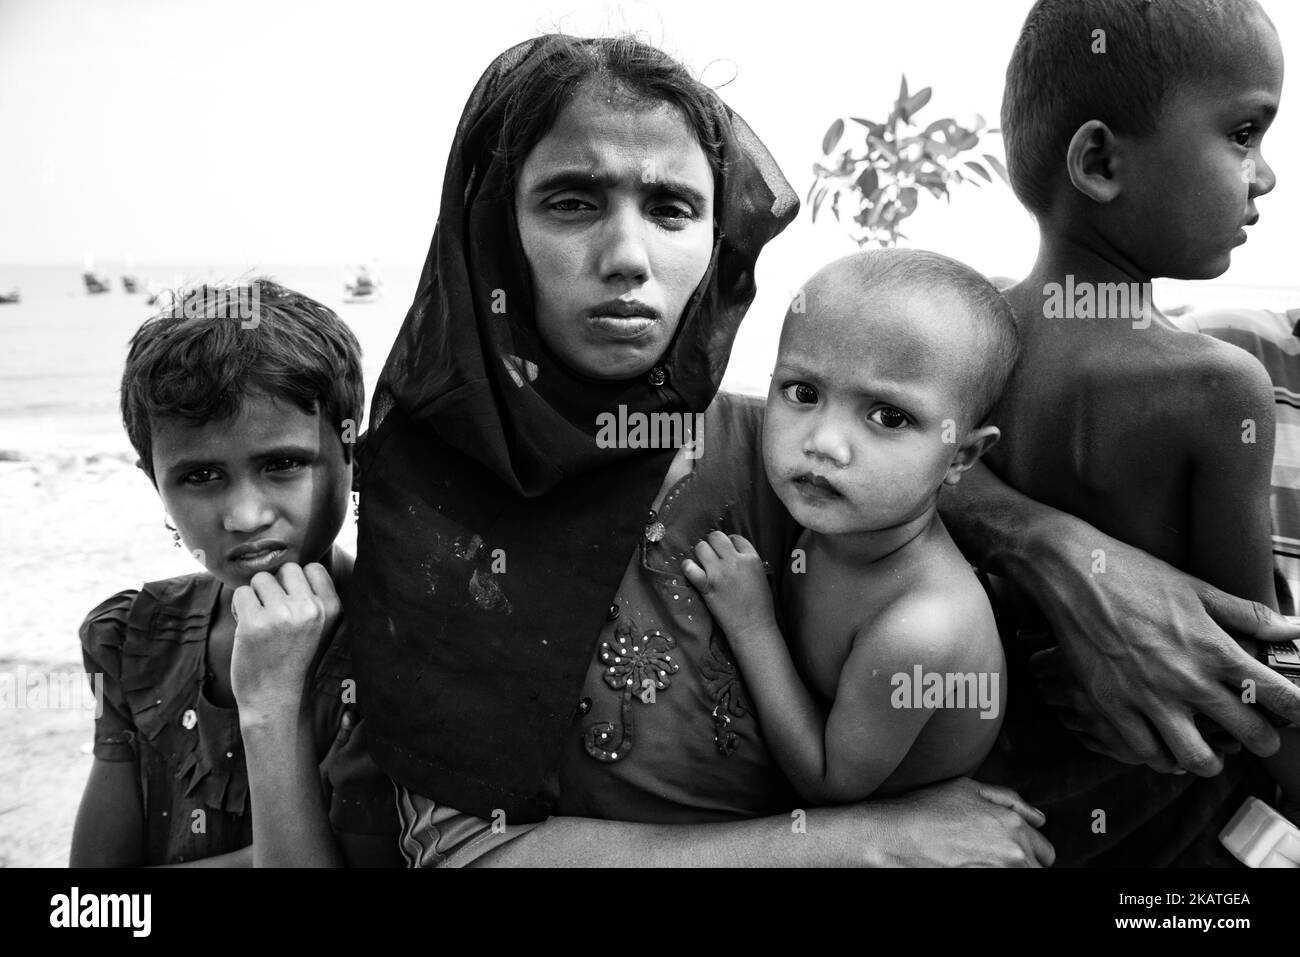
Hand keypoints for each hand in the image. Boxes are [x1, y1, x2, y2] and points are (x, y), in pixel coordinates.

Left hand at [230, 563, 340, 725]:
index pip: (312, 568)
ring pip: (261, 579)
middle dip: (275, 587)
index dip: (297, 582)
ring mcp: (283, 615)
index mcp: (332, 609)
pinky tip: (246, 628)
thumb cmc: (295, 661)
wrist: (277, 701)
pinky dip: (239, 608)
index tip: (293, 604)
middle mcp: (311, 609)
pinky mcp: (255, 624)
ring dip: (255, 596)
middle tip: (273, 613)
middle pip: (287, 569)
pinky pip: (240, 594)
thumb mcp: (320, 628)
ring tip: (260, 621)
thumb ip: (314, 598)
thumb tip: (291, 564)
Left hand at [682, 531, 775, 640]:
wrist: (752, 627)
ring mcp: (719, 572)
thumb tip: (734, 554)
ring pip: (701, 547)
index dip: (729, 543)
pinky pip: (690, 567)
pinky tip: (691, 570)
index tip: (727, 551)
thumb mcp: (761, 576)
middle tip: (712, 554)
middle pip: (716, 537)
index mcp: (752, 558)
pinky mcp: (706, 585)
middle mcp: (735, 561)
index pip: (735, 538)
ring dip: (701, 553)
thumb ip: (748, 562)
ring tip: (703, 562)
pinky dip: (688, 567)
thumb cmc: (760, 606)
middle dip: (713, 543)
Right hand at [819, 777, 1053, 866]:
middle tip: (996, 854)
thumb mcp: (967, 787)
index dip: (1032, 849)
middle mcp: (1012, 852)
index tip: (1012, 848)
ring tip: (981, 858)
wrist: (897, 836)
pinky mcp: (981, 880)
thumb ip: (1009, 799)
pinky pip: (1000, 879)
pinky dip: (992, 871)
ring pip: (1021, 875)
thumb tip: (1039, 818)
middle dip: (1025, 863)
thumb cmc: (927, 808)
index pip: (1045, 851)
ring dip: (1009, 868)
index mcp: (1013, 825)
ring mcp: (997, 871)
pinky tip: (971, 863)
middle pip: (1038, 869)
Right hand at [1027, 532, 1299, 775]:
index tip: (1296, 712)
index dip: (1296, 709)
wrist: (1072, 574)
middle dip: (1263, 742)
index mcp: (1212, 648)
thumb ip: (1245, 614)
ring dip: (1209, 760)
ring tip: (1209, 752)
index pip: (1276, 694)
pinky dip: (1160, 757)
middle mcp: (1185, 680)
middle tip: (1260, 739)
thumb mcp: (1195, 589)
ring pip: (1195, 759)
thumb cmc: (1132, 575)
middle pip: (1247, 734)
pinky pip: (1144, 754)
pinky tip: (1163, 747)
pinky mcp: (1110, 706)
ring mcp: (1146, 698)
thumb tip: (1291, 628)